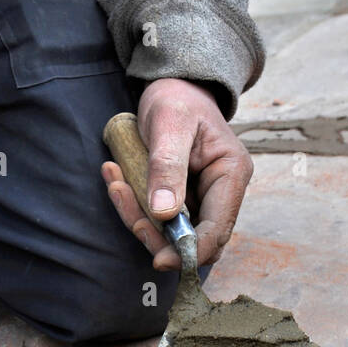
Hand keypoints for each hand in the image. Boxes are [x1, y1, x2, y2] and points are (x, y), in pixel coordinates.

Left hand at [101, 77, 253, 272]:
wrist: (173, 87)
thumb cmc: (177, 99)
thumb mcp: (170, 123)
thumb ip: (168, 166)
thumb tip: (165, 213)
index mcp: (231, 174)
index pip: (217, 230)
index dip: (189, 251)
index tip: (159, 259)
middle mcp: (222, 193)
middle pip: (196, 241)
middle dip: (160, 239)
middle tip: (131, 219)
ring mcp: (202, 199)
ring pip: (174, 235)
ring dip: (141, 221)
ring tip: (116, 184)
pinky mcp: (182, 201)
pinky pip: (158, 219)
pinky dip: (135, 208)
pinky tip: (116, 181)